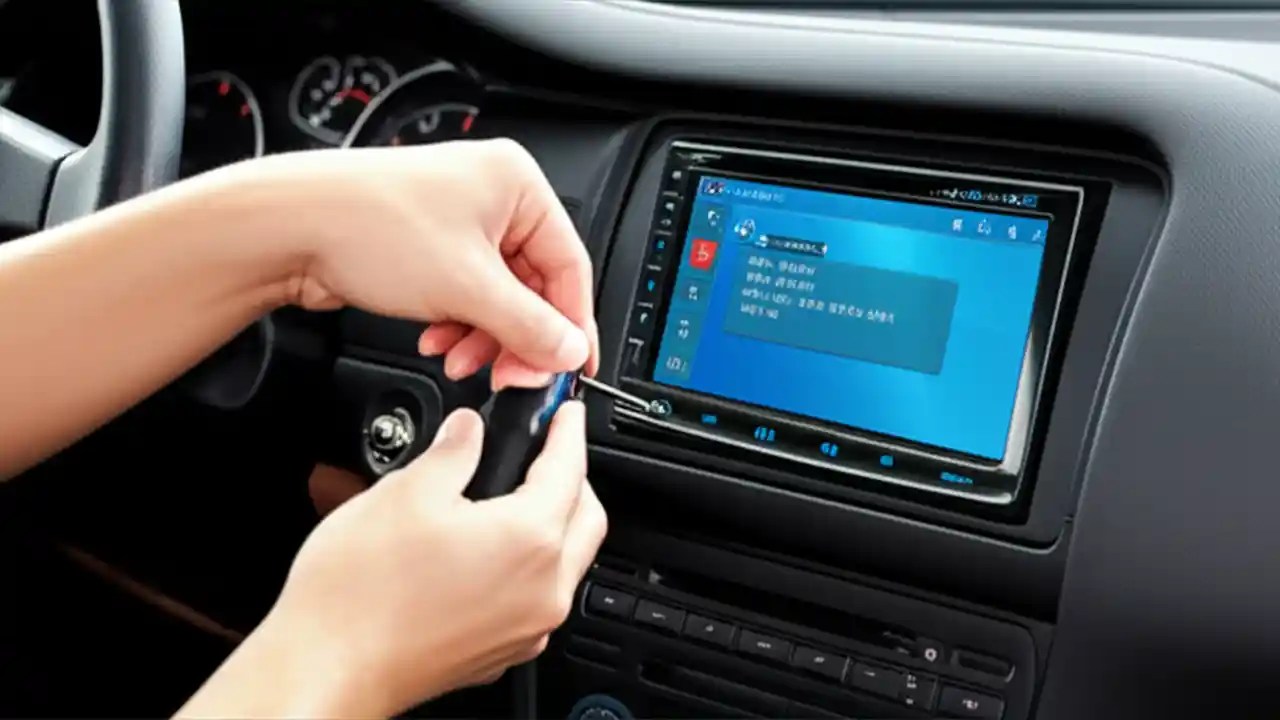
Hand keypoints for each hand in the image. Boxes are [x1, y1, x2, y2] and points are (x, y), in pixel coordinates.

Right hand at [176, 403, 605, 718]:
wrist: (326, 669)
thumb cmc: (358, 593)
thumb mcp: (406, 492)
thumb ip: (452, 451)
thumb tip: (469, 429)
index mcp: (530, 540)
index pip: (570, 469)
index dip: (567, 431)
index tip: (566, 412)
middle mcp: (543, 590)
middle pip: (585, 519)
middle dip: (572, 478)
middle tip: (545, 451)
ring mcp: (526, 629)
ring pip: (566, 562)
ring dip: (554, 524)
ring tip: (511, 496)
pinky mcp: (501, 652)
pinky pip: (536, 598)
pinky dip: (529, 565)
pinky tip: (487, 548)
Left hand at [220, 138, 597, 388]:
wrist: (289, 226)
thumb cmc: (369, 224)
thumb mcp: (468, 287)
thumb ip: (530, 327)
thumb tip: (570, 350)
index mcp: (517, 184)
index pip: (569, 265)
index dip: (572, 324)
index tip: (572, 367)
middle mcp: (491, 195)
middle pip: (532, 285)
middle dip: (516, 336)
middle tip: (510, 374)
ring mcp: (458, 219)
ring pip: (497, 296)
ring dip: (483, 336)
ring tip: (460, 360)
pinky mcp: (429, 244)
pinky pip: (464, 294)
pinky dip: (457, 324)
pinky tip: (436, 341)